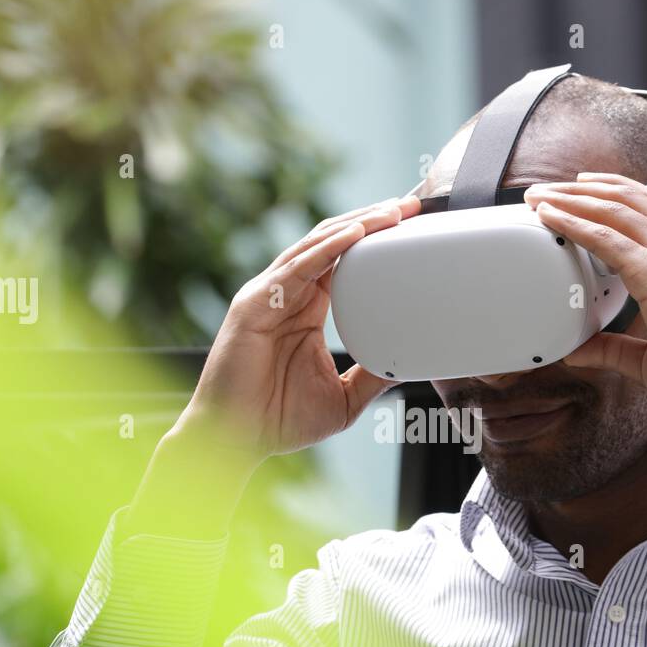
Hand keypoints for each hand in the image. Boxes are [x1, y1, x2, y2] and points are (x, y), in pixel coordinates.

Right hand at [175, 195, 420, 462]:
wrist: (234, 440)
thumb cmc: (279, 421)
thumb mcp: (344, 399)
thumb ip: (374, 376)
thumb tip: (411, 363)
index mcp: (307, 311)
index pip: (344, 262)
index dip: (375, 241)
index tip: (412, 230)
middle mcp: (288, 295)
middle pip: (333, 242)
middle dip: (372, 220)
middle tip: (411, 205)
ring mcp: (269, 295)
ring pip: (317, 245)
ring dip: (356, 224)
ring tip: (392, 212)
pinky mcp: (254, 304)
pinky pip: (297, 267)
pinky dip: (328, 248)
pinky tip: (356, 234)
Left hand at [524, 174, 646, 416]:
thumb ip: (613, 347)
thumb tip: (580, 349)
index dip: (618, 192)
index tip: (587, 188)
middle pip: (629, 197)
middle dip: (585, 188)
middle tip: (551, 189)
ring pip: (613, 208)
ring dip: (571, 198)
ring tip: (541, 195)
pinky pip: (604, 237)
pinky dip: (573, 222)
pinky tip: (551, 218)